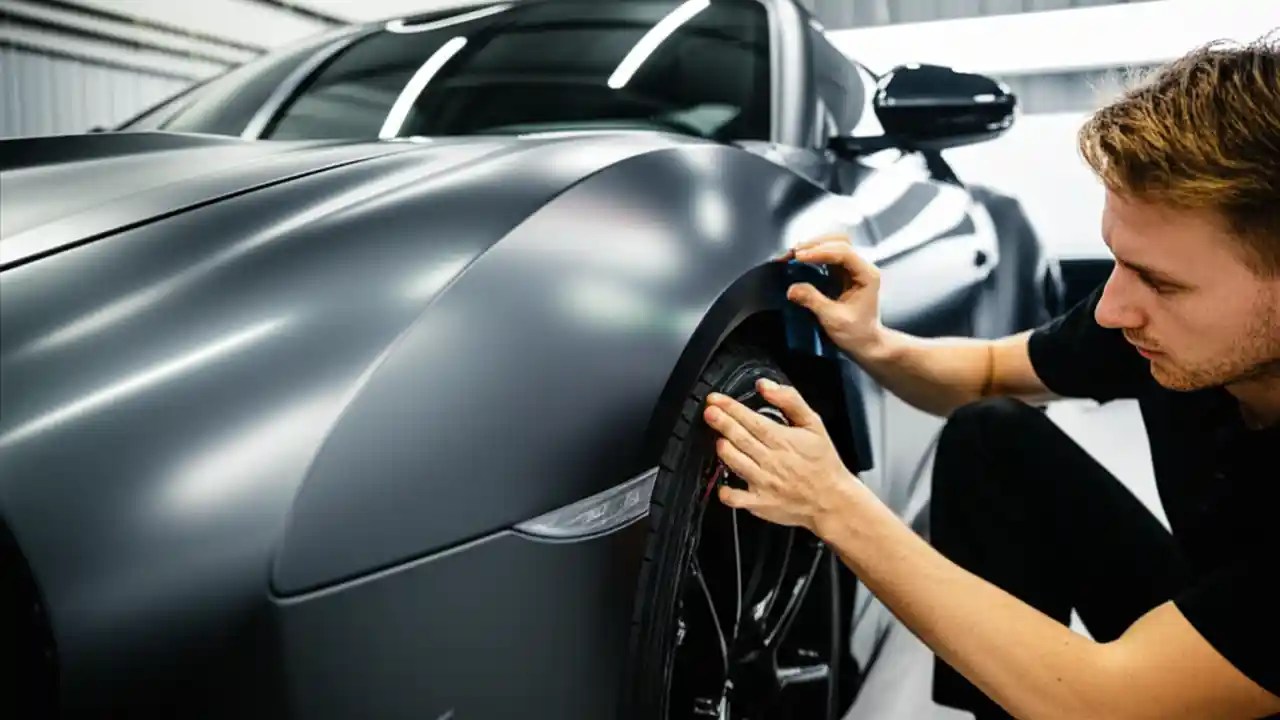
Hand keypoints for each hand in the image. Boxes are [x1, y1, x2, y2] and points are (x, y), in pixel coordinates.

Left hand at [703, 378, 858, 534]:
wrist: (833, 500)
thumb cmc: (823, 462)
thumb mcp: (814, 424)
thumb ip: (789, 400)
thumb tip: (765, 385)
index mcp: (783, 440)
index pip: (751, 420)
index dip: (730, 408)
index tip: (716, 400)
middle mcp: (771, 460)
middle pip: (739, 438)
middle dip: (721, 422)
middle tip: (709, 412)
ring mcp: (764, 483)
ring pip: (734, 462)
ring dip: (723, 449)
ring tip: (718, 439)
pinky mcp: (760, 503)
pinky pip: (736, 498)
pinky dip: (725, 491)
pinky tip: (722, 484)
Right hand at [780, 234, 885, 355]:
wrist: (866, 343)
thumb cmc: (856, 333)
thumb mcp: (834, 320)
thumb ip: (813, 301)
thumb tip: (792, 288)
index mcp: (866, 275)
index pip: (844, 252)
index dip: (820, 251)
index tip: (799, 257)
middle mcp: (860, 267)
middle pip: (839, 241)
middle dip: (815, 244)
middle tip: (793, 254)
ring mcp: (851, 268)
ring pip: (832, 244)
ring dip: (812, 247)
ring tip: (793, 256)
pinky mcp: (841, 273)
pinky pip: (826, 256)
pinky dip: (811, 255)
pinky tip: (799, 261)